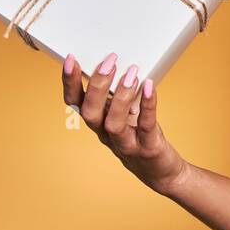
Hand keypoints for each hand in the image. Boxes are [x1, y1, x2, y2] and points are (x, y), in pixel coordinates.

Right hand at [61, 51, 189, 196]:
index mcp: (98, 122)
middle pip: (90, 113)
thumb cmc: (139, 136)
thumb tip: (117, 61)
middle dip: (96, 86)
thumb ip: (117, 94)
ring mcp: (126, 144)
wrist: (160, 171)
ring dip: (120, 96)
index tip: (71, 59)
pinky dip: (148, 105)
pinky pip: (146, 125)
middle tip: (109, 61)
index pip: (76, 103)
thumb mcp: (124, 114)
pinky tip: (149, 86)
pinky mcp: (148, 148)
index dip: (70, 83)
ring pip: (113, 123)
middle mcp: (106, 135)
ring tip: (131, 73)